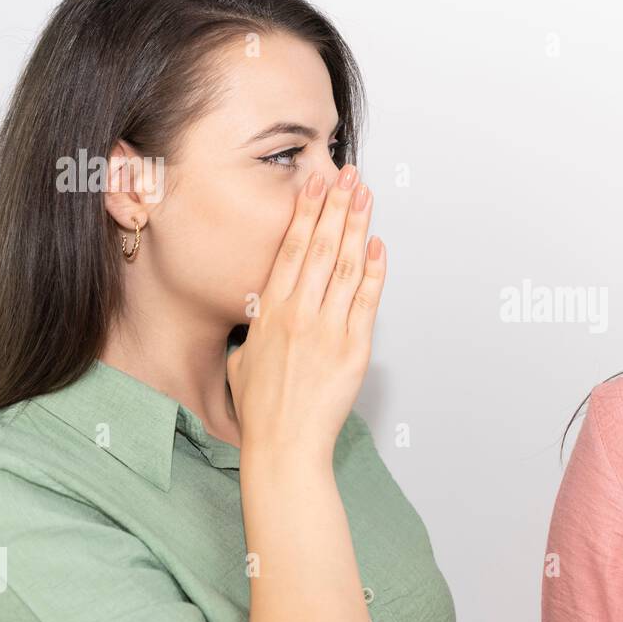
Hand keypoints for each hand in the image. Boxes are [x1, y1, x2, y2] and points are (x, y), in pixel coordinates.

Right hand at [227, 166, 383, 465]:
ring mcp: (329, 330)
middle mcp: (300, 314)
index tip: (315, 183)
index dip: (306, 212)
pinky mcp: (354, 350)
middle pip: (323, 247)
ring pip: (348, 267)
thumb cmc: (262, 410)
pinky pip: (368, 301)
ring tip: (367, 197)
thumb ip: (255, 328)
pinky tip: (380, 246)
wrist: (284, 445)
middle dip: (337, 206)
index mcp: (270, 312)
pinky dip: (376, 272)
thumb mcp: (242, 359)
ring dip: (359, 227)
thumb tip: (263, 311)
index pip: (291, 249)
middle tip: (349, 175)